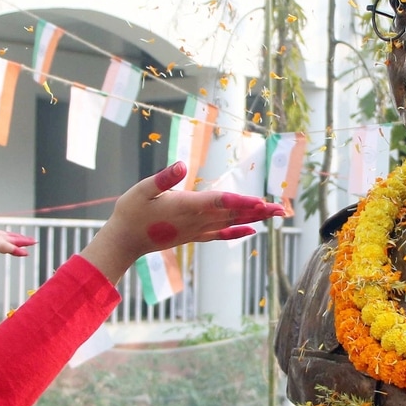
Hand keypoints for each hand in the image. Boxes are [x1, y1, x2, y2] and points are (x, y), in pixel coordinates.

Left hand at [0, 206, 35, 272]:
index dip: (3, 236)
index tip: (8, 237)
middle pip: (7, 239)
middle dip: (17, 239)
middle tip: (27, 240)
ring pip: (11, 242)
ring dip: (22, 243)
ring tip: (33, 242)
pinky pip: (10, 248)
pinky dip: (18, 251)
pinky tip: (26, 252)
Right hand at [81, 162, 288, 283]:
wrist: (124, 241)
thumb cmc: (130, 212)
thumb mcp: (141, 190)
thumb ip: (163, 178)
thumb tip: (181, 164)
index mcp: (185, 206)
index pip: (219, 202)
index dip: (241, 200)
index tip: (260, 200)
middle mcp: (196, 220)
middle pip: (232, 213)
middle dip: (258, 210)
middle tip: (281, 208)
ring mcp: (196, 230)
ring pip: (231, 222)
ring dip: (254, 218)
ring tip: (274, 214)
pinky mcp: (193, 236)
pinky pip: (221, 235)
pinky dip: (237, 232)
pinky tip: (252, 231)